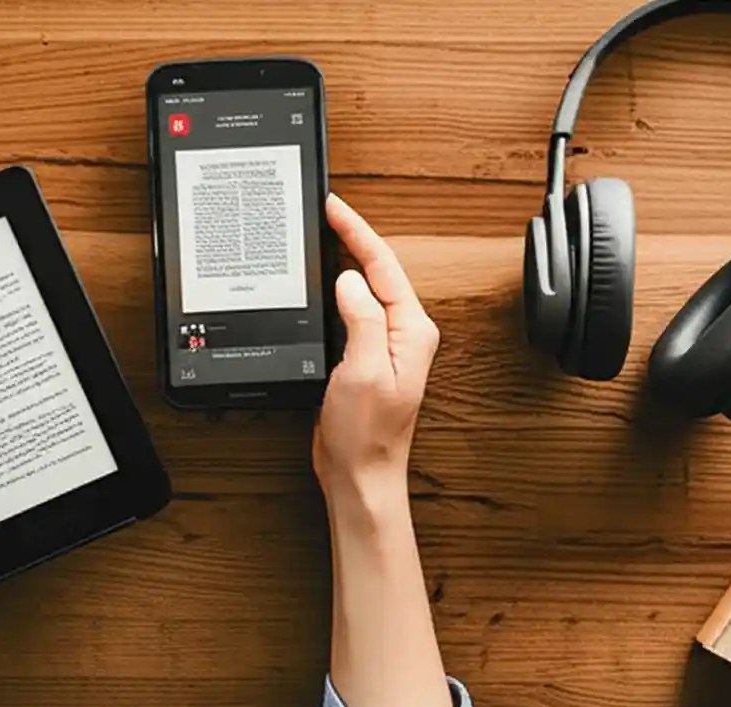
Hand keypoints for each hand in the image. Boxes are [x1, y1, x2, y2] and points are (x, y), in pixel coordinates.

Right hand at [314, 195, 439, 517]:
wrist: (359, 474)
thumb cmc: (367, 434)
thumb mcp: (364, 370)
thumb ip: (363, 319)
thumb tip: (350, 279)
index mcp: (411, 330)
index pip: (383, 265)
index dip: (356, 232)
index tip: (334, 208)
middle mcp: (403, 334)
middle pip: (375, 271)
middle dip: (350, 238)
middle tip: (323, 212)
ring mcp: (384, 346)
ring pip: (362, 290)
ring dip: (341, 262)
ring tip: (320, 236)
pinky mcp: (364, 358)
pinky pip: (349, 313)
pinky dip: (332, 293)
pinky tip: (318, 285)